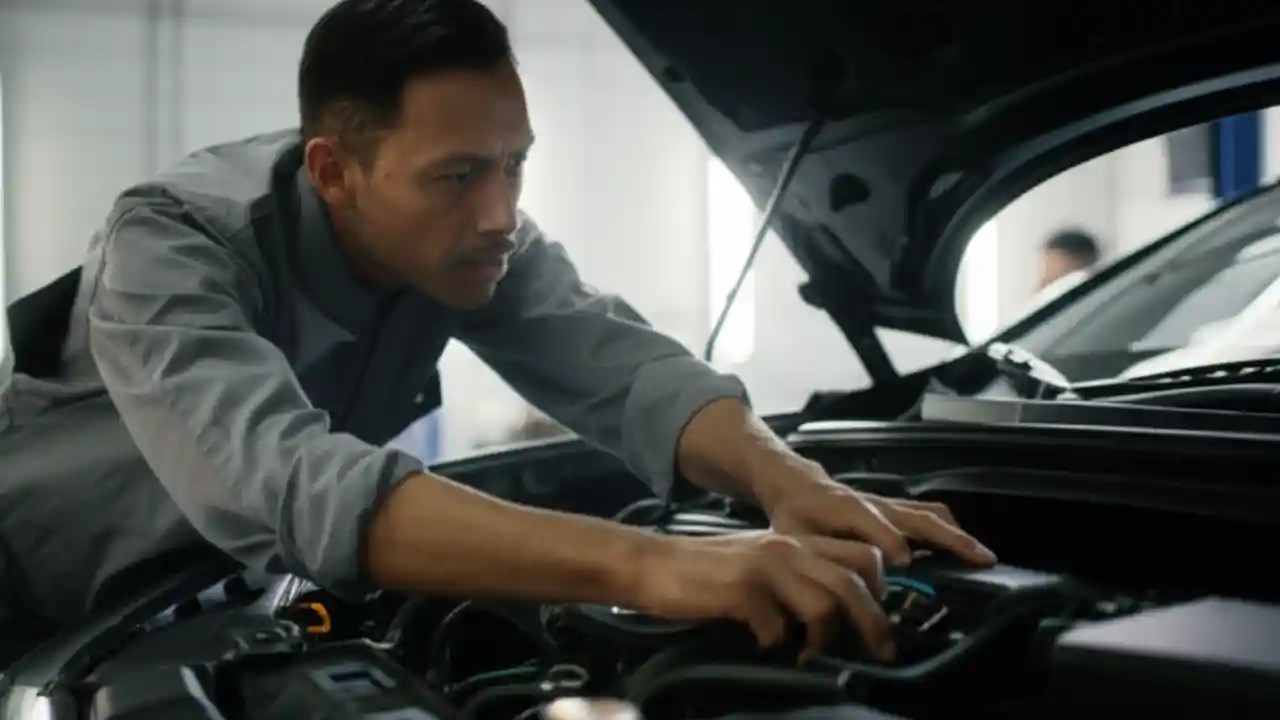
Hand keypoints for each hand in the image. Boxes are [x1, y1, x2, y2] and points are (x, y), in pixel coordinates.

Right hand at [633, 531, 894, 661]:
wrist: (654, 564)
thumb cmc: (707, 573)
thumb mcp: (760, 567)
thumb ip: (796, 582)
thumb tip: (835, 620)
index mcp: (797, 541)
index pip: (861, 555)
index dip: (879, 590)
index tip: (878, 624)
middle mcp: (788, 547)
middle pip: (854, 580)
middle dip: (874, 622)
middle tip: (881, 653)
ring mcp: (766, 565)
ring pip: (825, 603)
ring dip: (825, 639)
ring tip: (809, 655)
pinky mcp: (743, 589)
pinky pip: (778, 627)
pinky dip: (774, 643)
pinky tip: (760, 643)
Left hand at [758, 461, 996, 568]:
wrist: (795, 483)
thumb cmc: (793, 514)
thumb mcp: (793, 535)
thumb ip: (814, 555)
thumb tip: (840, 586)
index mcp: (846, 507)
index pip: (873, 521)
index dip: (888, 541)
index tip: (906, 563)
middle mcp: (875, 503)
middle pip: (917, 516)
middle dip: (949, 537)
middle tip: (980, 559)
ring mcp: (888, 504)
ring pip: (929, 514)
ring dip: (957, 535)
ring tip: (983, 557)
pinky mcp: (895, 508)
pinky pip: (927, 515)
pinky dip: (949, 530)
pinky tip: (965, 549)